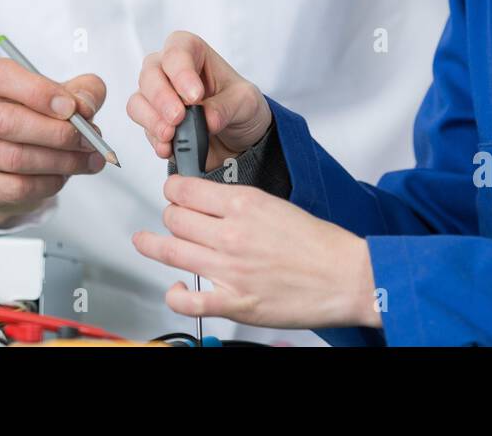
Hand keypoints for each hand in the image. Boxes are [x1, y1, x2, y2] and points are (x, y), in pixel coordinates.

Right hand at [0, 58, 106, 227]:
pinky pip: (16, 187)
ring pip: (15, 159)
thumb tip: (86, 107)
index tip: (71, 107)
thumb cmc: (37, 121)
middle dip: (57, 133)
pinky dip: (48, 183)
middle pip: (8, 123)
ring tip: (89, 159)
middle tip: (90, 140)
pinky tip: (64, 177)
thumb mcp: (63, 96)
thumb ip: (84, 91)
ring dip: (62, 161)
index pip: (1, 77)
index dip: (39, 91)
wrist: (7, 165)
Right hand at [127, 30, 271, 172]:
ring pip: (139, 100)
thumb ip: (226, 107)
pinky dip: (154, 138)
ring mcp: (158, 97)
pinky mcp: (154, 122)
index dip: (181, 72)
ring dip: (153, 119)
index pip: (177, 51)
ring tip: (171, 135)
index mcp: (194, 52)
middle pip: (150, 73)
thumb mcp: (246, 102)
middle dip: (162, 97)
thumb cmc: (240, 106)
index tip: (195, 96)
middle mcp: (170, 70)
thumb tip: (207, 118)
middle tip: (179, 117)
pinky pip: (144, 128)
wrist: (238, 138)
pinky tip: (168, 147)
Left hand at [132, 175, 382, 328]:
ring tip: (145, 242)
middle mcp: (231, 234)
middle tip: (172, 218)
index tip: (172, 192)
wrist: (346, 277)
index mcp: (243, 204)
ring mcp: (229, 269)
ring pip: (171, 251)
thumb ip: (241, 205)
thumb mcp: (276, 205)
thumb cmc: (320, 245)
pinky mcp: (234, 302)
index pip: (185, 189)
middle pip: (174, 218)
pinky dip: (175, 294)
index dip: (172, 190)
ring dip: (154, 246)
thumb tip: (213, 203)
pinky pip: (187, 300)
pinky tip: (175, 287)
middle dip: (170, 216)